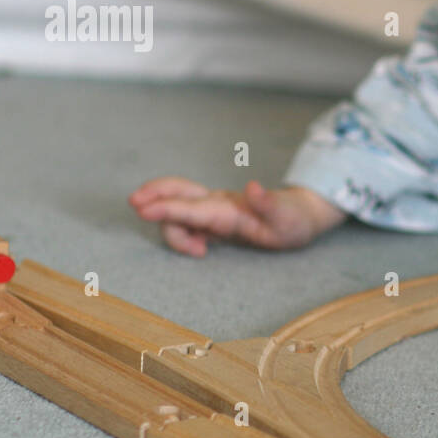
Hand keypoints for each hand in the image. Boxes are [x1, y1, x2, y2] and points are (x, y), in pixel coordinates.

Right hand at [129, 177, 345, 255]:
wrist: (300, 217)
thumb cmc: (293, 219)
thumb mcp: (287, 217)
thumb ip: (268, 204)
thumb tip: (253, 186)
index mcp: (228, 208)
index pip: (191, 207)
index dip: (166, 208)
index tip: (142, 209)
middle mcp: (216, 205)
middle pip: (177, 195)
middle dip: (154, 197)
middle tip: (137, 206)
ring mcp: (213, 210)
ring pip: (178, 208)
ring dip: (171, 225)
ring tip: (198, 251)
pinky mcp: (213, 219)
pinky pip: (186, 219)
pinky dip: (179, 230)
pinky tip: (198, 248)